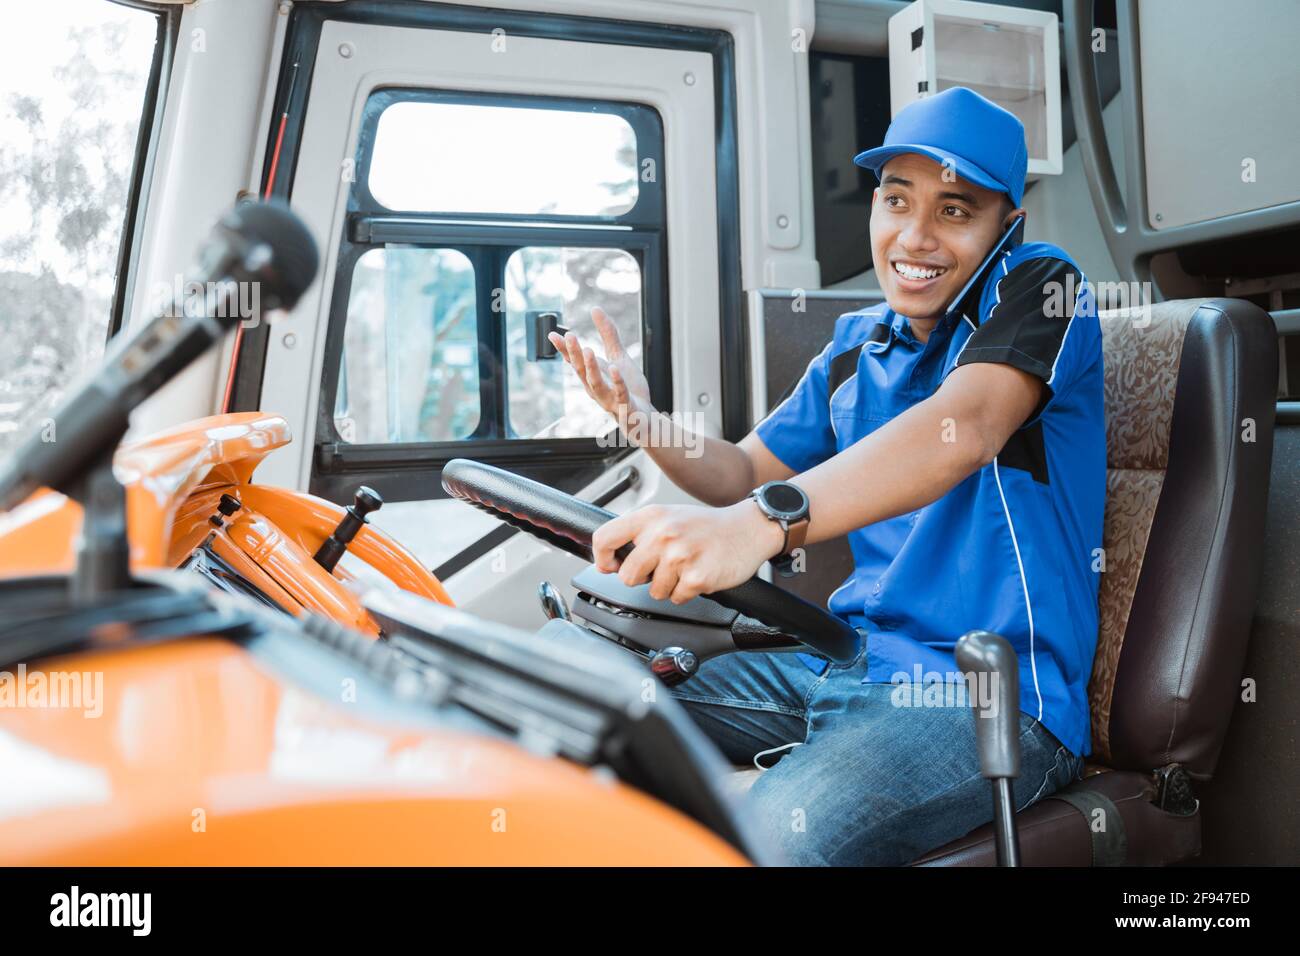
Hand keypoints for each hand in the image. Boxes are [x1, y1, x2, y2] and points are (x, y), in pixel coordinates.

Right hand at [548, 307, 652, 436]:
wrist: (644, 419)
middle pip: (582, 370)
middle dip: (574, 354)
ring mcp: (609, 399)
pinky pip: (620, 394)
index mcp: (592, 376)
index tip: (552, 334)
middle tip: (569, 336)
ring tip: (587, 350)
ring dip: (591, 368)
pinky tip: (615, 369)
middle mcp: (596, 388)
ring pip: (596, 384)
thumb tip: (594, 309)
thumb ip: (608, 335)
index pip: (574, 361)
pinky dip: (617, 382)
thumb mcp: (618, 357)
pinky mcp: (625, 406)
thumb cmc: (628, 389)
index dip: (563, 349)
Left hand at [591, 500, 786, 603]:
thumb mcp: (668, 516)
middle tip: (661, 568)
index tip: (610, 565)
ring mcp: (680, 556)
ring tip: (685, 567)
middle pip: (627, 576)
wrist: (747, 528)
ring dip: (668, 585)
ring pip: (653, 591)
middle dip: (642, 578)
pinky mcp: (696, 577)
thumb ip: (639, 533)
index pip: (605, 538)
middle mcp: (662, 534)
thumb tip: (610, 561)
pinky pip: (677, 598)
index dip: (602, 558)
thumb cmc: (706, 526)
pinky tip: (698, 573)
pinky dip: (687, 592)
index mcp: (651, 516)